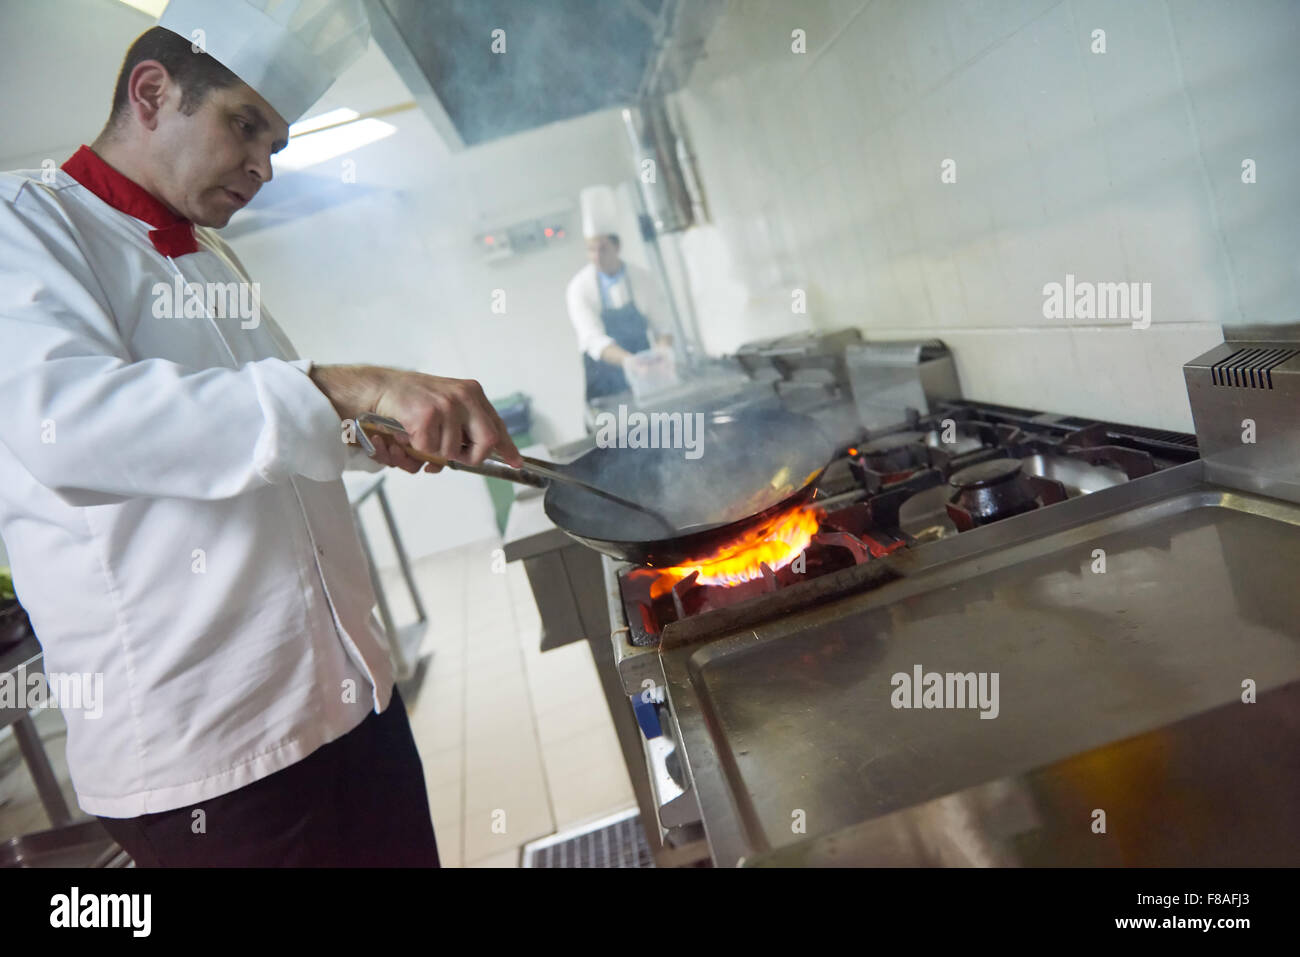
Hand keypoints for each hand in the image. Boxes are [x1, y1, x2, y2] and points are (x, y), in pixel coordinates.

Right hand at [310, 364, 522, 470]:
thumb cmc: (408, 401)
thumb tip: (468, 458)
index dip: (507, 447)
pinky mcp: (428, 414)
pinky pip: (429, 449)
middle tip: (454, 457)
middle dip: (470, 457)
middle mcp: (464, 396)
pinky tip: (407, 432)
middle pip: (487, 441)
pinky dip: (415, 448)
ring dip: (433, 452)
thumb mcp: (445, 407)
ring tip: (418, 436)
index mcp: (471, 393)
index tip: (516, 462)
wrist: (377, 387)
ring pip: (452, 451)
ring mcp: (447, 405)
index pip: (497, 425)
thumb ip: (462, 429)